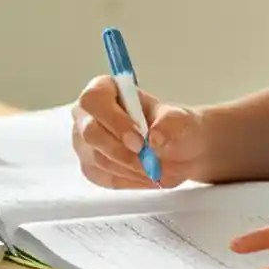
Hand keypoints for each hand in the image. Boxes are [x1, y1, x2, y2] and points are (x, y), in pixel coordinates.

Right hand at [71, 75, 206, 188]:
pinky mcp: (91, 167)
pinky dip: (129, 179)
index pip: (93, 99)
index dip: (113, 120)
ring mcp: (85, 143)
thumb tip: (153, 137)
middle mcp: (88, 114)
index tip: (139, 139)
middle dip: (121, 151)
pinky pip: (104, 177)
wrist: (181, 152)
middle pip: (90, 132)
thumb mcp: (182, 120)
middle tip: (148, 160)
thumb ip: (170, 125)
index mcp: (105, 89)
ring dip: (130, 167)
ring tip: (155, 167)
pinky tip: (146, 174)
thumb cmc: (176, 128)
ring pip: (98, 159)